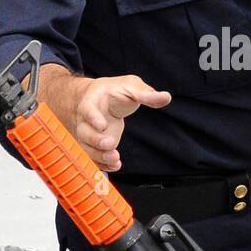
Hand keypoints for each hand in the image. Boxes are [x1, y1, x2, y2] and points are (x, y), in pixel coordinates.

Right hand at [38, 67, 170, 171]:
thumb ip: (146, 93)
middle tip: (110, 144)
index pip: (87, 108)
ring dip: (99, 155)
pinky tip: (115, 165)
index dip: (92, 117)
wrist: (100, 99)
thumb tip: (165, 97)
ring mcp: (88, 134)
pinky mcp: (94, 146)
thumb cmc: (114, 91)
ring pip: (87, 147)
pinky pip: (93, 157)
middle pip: (84, 131)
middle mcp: (85, 119)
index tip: (102, 125)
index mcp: (92, 100)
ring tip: (114, 159)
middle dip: (96, 140)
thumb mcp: (131, 86)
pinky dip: (102, 164)